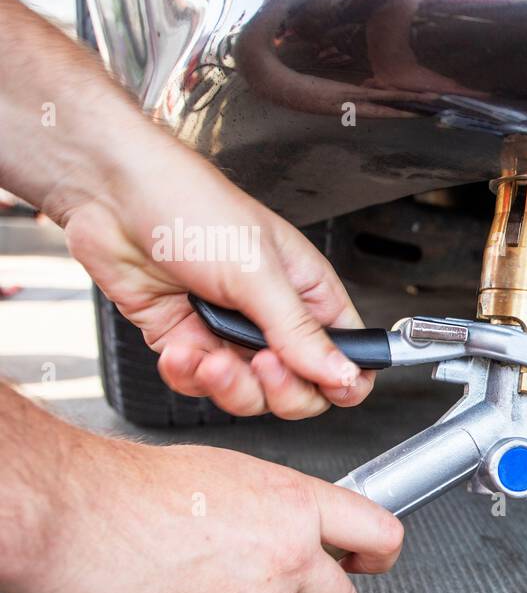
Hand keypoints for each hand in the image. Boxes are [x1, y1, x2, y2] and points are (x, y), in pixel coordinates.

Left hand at [0, 0, 373, 419]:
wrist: (112, 195)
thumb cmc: (190, 205)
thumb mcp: (257, 271)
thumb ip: (300, 332)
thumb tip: (344, 373)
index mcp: (308, 294)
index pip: (349, 355)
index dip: (345, 380)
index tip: (329, 385)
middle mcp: (274, 320)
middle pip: (302, 390)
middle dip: (280, 389)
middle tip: (263, 364)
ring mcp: (230, 336)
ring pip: (250, 396)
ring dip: (229, 386)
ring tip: (209, 358)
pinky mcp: (188, 344)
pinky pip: (199, 386)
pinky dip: (187, 376)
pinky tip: (178, 347)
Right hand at [12, 422, 402, 592]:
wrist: (77, 519)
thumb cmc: (136, 489)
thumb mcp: (232, 472)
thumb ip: (277, 506)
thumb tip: (297, 522)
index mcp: (296, 507)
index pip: (379, 535)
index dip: (379, 554)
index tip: (370, 561)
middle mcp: (286, 559)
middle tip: (279, 583)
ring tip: (215, 592)